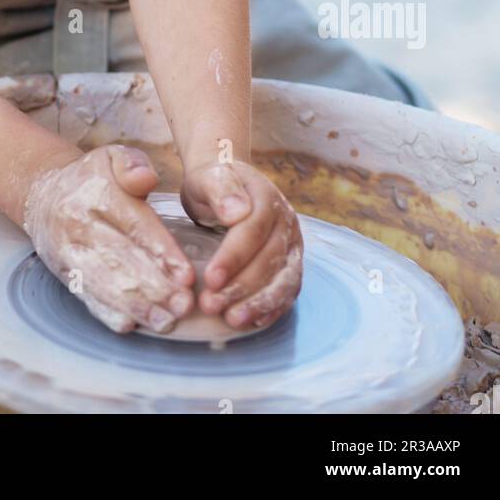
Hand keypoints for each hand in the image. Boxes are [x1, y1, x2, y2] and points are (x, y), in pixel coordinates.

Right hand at [22, 144, 195, 333]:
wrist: (44, 196)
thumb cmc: (91, 178)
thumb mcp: (111, 156)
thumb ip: (132, 164)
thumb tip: (145, 179)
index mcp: (96, 194)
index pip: (134, 225)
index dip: (161, 251)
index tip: (186, 274)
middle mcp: (79, 226)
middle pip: (121, 260)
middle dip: (155, 287)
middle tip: (184, 304)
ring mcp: (70, 254)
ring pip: (105, 284)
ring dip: (137, 307)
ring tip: (166, 321)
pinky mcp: (65, 275)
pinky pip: (86, 297)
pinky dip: (109, 314)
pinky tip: (132, 325)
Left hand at [180, 158, 302, 330]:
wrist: (226, 185)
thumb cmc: (212, 183)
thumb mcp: (207, 178)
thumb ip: (219, 189)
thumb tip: (238, 212)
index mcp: (266, 197)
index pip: (253, 231)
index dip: (233, 257)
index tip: (211, 279)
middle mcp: (286, 221)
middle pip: (269, 259)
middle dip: (241, 286)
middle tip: (211, 305)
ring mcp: (292, 244)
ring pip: (284, 279)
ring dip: (259, 303)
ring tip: (232, 320)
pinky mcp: (292, 263)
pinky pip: (288, 290)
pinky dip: (273, 308)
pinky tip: (252, 322)